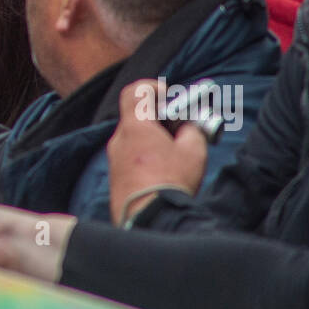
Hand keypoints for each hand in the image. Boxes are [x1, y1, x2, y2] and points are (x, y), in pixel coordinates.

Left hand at [107, 81, 208, 224]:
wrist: (150, 221)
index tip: (166, 94)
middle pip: (136, 118)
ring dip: (152, 142)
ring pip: (134, 141)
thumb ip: (193, 131)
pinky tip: (163, 173)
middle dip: (158, 120)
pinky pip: (130, 160)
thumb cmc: (170, 183)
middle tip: (179, 129)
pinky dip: (145, 159)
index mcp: (135, 127)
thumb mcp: (194, 152)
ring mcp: (114, 161)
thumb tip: (189, 128)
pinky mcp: (116, 180)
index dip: (151, 87)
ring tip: (175, 155)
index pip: (134, 92)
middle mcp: (119, 141)